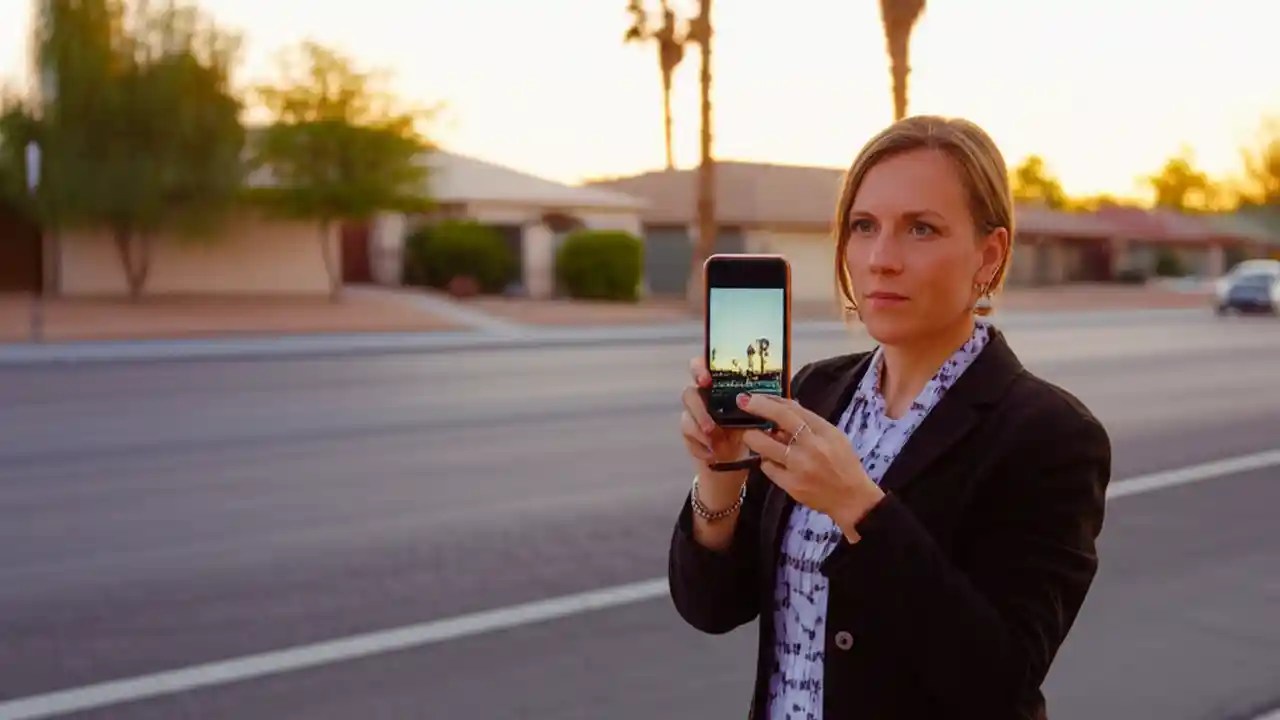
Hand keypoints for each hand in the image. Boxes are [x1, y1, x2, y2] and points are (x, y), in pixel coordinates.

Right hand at [680, 357, 748, 498]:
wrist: (735, 455)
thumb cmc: (747, 426)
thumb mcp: (755, 414)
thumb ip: (759, 405)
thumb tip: (772, 400)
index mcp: (717, 384)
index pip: (701, 366)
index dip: (699, 369)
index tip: (707, 379)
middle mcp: (701, 397)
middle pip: (689, 393)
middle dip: (697, 405)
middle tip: (710, 420)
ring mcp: (692, 416)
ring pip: (686, 418)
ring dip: (700, 429)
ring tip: (714, 439)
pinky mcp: (689, 435)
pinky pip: (689, 438)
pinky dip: (701, 447)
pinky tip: (712, 453)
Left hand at [736, 392, 885, 541]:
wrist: (851, 498)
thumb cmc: (843, 464)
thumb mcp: (833, 437)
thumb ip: (808, 424)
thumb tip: (780, 410)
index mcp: (824, 431)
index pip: (792, 409)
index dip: (768, 400)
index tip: (752, 397)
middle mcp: (811, 446)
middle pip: (779, 419)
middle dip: (755, 409)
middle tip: (743, 405)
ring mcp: (799, 466)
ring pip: (764, 445)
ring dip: (754, 438)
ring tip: (753, 437)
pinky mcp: (791, 484)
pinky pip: (767, 467)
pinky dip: (767, 461)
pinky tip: (772, 461)